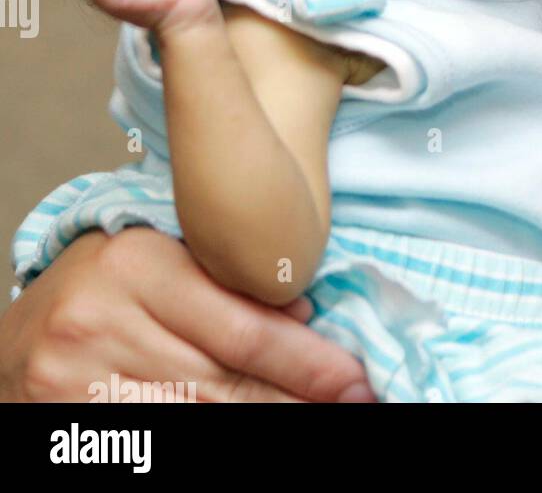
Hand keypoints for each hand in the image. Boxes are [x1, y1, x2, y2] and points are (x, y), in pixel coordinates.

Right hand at [0, 228, 377, 402]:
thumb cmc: (109, 286)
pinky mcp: (61, 420)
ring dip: (263, 418)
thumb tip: (306, 317)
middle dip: (295, 397)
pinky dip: (210, 432)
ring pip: (198, 414)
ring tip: (309, 413)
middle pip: (224, 380)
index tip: (354, 379)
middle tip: (354, 401)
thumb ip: (226, 282)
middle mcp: (102, 320)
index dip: (306, 360)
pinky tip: (251, 425)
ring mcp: (75, 378)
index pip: (242, 327)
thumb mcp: (165, 260)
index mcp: (138, 263)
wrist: (18, 334)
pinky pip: (161, 435)